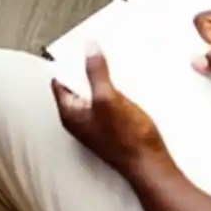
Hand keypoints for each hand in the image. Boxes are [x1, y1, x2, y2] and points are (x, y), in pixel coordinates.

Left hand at [51, 48, 169, 175]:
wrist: (150, 164)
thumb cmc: (127, 137)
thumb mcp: (108, 98)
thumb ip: (96, 72)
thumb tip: (88, 48)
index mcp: (70, 114)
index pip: (60, 81)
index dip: (68, 63)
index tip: (79, 47)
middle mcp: (79, 120)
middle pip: (77, 86)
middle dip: (87, 68)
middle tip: (98, 50)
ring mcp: (95, 124)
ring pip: (93, 93)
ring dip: (102, 79)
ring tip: (112, 61)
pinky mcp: (111, 126)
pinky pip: (107, 102)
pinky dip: (112, 90)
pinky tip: (124, 81)